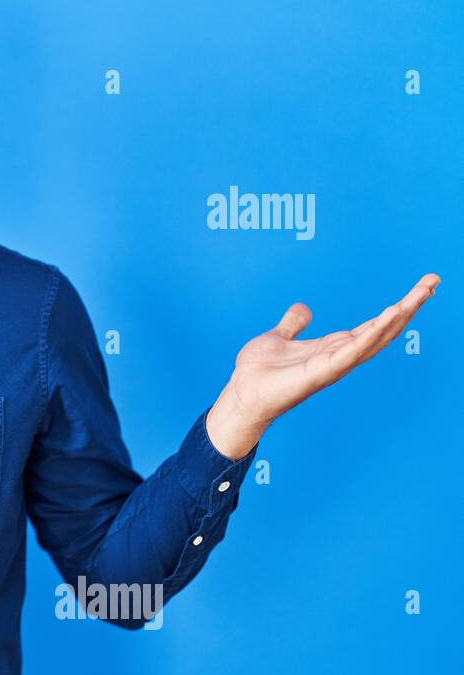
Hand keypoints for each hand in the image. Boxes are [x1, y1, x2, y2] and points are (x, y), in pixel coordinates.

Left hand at [206, 272, 440, 458]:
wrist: (241, 394)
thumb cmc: (258, 372)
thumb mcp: (278, 338)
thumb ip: (293, 324)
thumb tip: (304, 309)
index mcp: (332, 346)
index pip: (373, 324)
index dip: (396, 307)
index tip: (419, 287)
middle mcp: (340, 356)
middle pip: (384, 328)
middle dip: (410, 305)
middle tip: (433, 281)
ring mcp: (335, 364)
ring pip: (377, 336)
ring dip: (401, 314)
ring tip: (423, 292)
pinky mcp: (324, 371)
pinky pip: (355, 349)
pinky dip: (375, 331)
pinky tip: (392, 314)